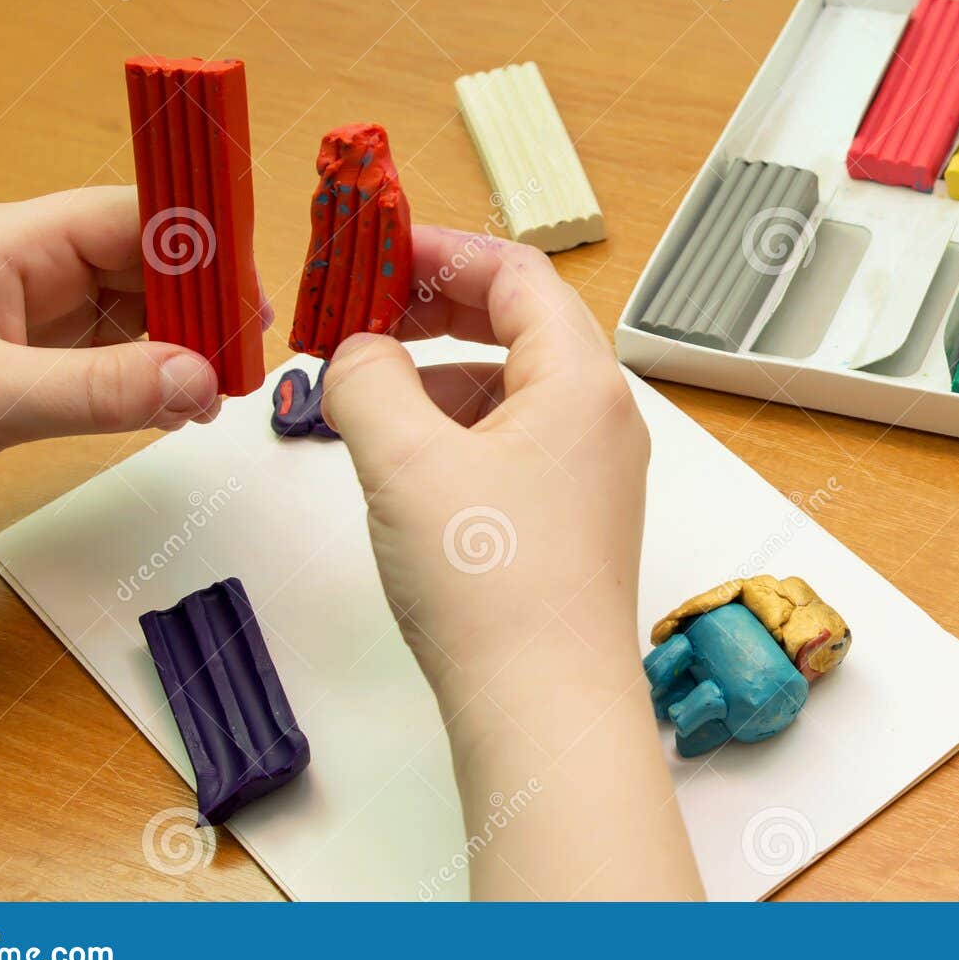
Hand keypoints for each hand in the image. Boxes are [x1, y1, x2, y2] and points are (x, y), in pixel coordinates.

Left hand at [0, 185, 270, 528]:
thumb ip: (96, 390)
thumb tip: (200, 380)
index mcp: (16, 245)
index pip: (137, 220)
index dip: (206, 249)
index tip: (255, 299)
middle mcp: (32, 275)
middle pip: (149, 268)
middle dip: (205, 307)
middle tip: (251, 361)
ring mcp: (31, 327)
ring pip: (138, 319)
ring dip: (184, 349)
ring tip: (223, 394)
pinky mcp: (27, 377)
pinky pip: (113, 365)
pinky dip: (153, 384)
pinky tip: (180, 409)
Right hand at [321, 226, 702, 899]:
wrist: (544, 708)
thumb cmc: (492, 586)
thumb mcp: (404, 460)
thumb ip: (366, 379)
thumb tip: (355, 351)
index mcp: (582, 379)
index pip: (517, 272)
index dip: (440, 251)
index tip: (371, 254)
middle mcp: (602, 417)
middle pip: (519, 323)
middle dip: (434, 310)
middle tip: (360, 314)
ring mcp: (593, 472)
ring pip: (512, 386)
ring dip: (438, 374)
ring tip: (366, 396)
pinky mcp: (572, 519)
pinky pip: (513, 441)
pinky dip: (456, 429)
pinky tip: (404, 459)